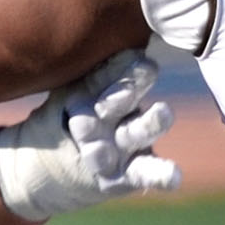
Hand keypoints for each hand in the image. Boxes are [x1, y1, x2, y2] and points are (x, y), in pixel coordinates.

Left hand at [0, 49, 180, 221]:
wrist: (49, 167)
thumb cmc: (60, 121)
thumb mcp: (62, 96)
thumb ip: (83, 81)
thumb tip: (98, 48)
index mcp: (104, 87)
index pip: (119, 69)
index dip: (122, 64)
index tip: (131, 56)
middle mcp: (122, 111)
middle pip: (132, 95)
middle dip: (129, 88)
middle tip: (126, 85)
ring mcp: (128, 143)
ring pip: (143, 129)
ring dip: (150, 122)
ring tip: (162, 111)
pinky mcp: (131, 173)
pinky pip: (149, 172)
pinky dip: (163, 174)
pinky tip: (175, 176)